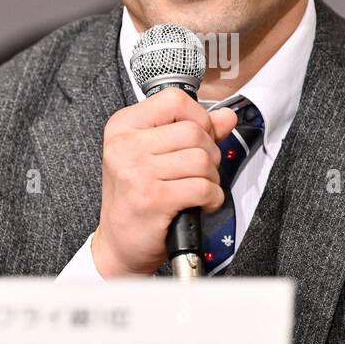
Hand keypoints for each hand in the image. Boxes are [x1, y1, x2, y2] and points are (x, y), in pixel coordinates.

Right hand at [90, 89, 237, 277]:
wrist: (118, 243)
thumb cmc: (136, 198)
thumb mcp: (155, 155)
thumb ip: (191, 130)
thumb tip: (226, 117)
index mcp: (124, 126)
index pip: (175, 100)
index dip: (199, 117)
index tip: (200, 137)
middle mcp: (125, 145)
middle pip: (193, 131)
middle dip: (209, 153)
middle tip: (200, 172)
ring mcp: (137, 172)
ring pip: (202, 159)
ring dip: (211, 178)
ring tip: (199, 189)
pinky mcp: (152, 198)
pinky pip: (203, 187)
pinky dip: (212, 198)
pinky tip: (201, 204)